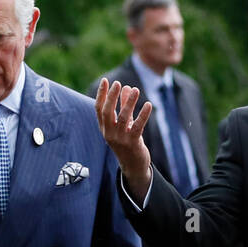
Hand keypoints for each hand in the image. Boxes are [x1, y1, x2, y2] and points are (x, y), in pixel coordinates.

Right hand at [94, 78, 154, 199]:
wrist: (133, 165)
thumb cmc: (127, 141)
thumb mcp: (123, 123)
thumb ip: (123, 106)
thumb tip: (126, 87)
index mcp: (104, 128)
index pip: (99, 109)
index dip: (101, 94)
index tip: (105, 80)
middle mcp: (110, 133)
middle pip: (107, 112)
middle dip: (111, 97)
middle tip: (117, 83)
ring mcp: (120, 139)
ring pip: (123, 118)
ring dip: (129, 103)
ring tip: (136, 90)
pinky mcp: (133, 143)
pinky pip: (138, 126)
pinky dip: (143, 115)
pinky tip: (148, 104)